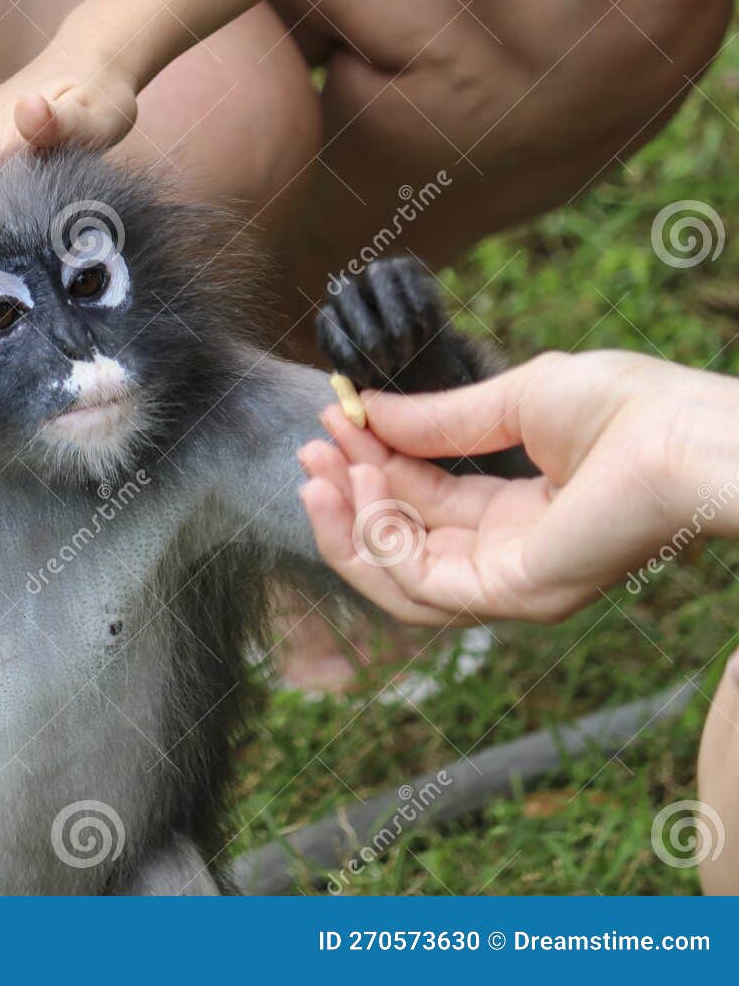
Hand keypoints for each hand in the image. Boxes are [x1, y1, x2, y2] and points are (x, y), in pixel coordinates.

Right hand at [296, 351, 738, 627]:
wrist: (686, 435)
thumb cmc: (631, 408)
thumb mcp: (514, 399)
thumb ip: (439, 419)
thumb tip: (368, 412)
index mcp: (520, 513)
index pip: (422, 501)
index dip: (371, 464)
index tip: (332, 420)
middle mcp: (509, 557)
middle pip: (401, 545)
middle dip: (347, 498)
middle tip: (309, 451)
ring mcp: (511, 583)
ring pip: (398, 578)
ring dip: (349, 527)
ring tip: (318, 475)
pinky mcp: (512, 595)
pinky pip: (419, 583)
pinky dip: (379, 538)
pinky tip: (362, 485)